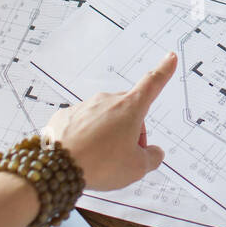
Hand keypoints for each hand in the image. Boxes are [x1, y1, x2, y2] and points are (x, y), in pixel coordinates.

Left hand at [42, 53, 177, 190]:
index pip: (152, 84)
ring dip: (107, 135)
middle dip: (131, 129)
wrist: (56, 168)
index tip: (169, 58)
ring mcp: (84, 107)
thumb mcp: (137, 168)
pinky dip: (85, 138)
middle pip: (127, 111)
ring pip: (103, 118)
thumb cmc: (100, 163)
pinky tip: (82, 156)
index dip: (164, 70)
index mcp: (129, 108)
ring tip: (100, 161)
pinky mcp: (65, 117)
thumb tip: (154, 152)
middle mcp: (106, 102)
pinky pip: (81, 124)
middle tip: (127, 155)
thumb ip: (152, 158)